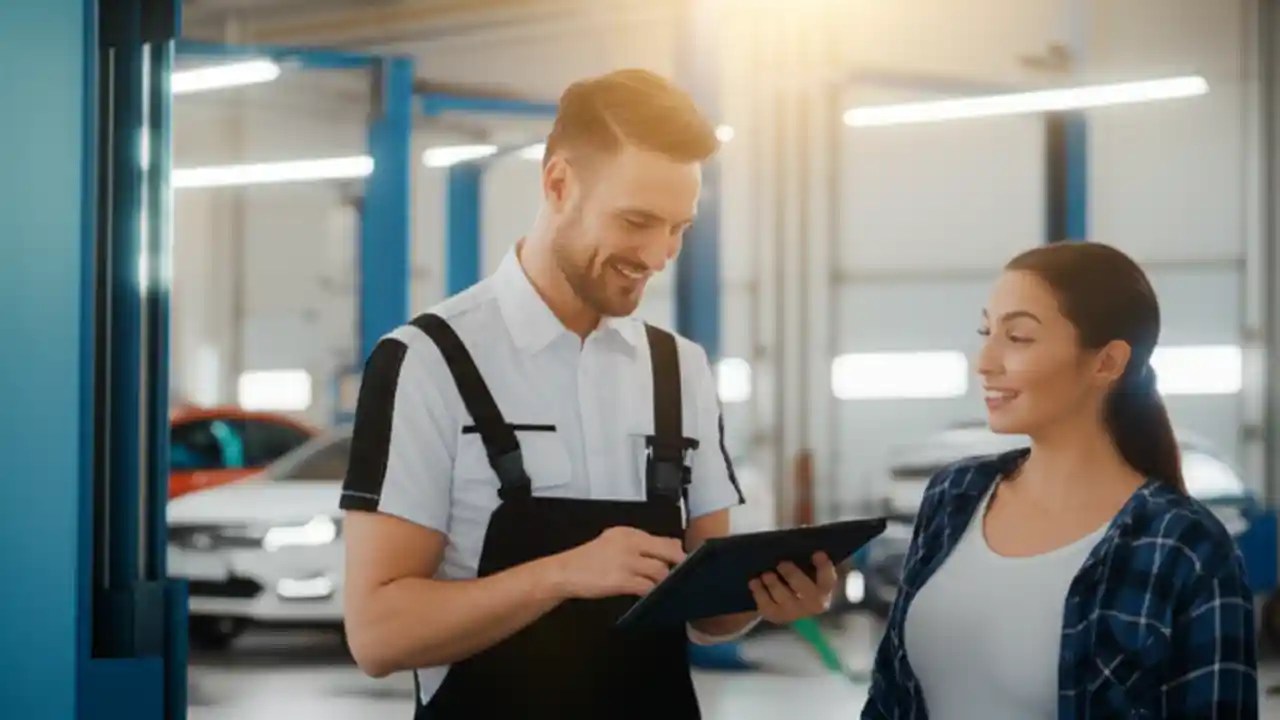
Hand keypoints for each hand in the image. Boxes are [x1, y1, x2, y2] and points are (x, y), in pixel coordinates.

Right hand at [549, 526, 685, 599]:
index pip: (664, 539)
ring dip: (665, 581)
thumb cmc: (588, 561)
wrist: (564, 572)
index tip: (683, 562)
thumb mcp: (612, 543)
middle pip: (668, 551)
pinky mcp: (621, 580)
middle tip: (685, 576)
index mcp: (628, 532)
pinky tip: (652, 595)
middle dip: (679, 565)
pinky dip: (653, 591)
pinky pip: (647, 587)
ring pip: (660, 571)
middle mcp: (629, 542)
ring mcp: (626, 561)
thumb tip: (663, 554)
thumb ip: (636, 546)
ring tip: (665, 588)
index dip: (677, 552)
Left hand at [749, 552, 837, 623]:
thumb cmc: (795, 569)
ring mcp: (795, 613)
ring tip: (766, 573)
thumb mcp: (802, 559)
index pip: (828, 578)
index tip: (817, 552)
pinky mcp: (776, 616)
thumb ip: (804, 548)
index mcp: (824, 587)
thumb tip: (803, 531)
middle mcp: (814, 604)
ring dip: (774, 585)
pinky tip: (753, 581)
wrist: (780, 594)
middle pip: (805, 590)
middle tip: (782, 563)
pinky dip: (759, 593)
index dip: (824, 566)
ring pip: (785, 599)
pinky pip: (767, 607)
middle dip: (794, 576)